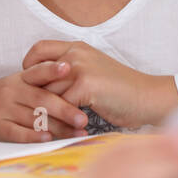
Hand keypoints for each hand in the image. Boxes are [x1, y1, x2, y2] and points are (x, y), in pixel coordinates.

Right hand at [0, 63, 89, 142]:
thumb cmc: (7, 96)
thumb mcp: (21, 83)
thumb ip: (43, 83)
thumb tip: (77, 87)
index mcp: (20, 78)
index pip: (38, 71)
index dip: (52, 69)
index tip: (69, 67)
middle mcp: (12, 91)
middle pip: (41, 99)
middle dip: (65, 109)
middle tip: (83, 118)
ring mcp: (4, 108)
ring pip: (34, 118)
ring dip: (58, 127)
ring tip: (77, 133)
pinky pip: (18, 132)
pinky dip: (34, 136)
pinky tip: (49, 139)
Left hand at [22, 39, 177, 129]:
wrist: (148, 97)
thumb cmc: (121, 90)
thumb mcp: (93, 71)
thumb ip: (69, 73)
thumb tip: (42, 87)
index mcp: (76, 47)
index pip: (39, 49)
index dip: (29, 67)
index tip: (30, 83)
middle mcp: (76, 53)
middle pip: (38, 74)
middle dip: (34, 96)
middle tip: (31, 112)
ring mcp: (80, 68)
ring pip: (48, 92)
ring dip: (45, 112)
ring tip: (42, 126)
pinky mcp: (86, 85)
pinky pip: (62, 106)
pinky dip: (61, 120)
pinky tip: (62, 129)